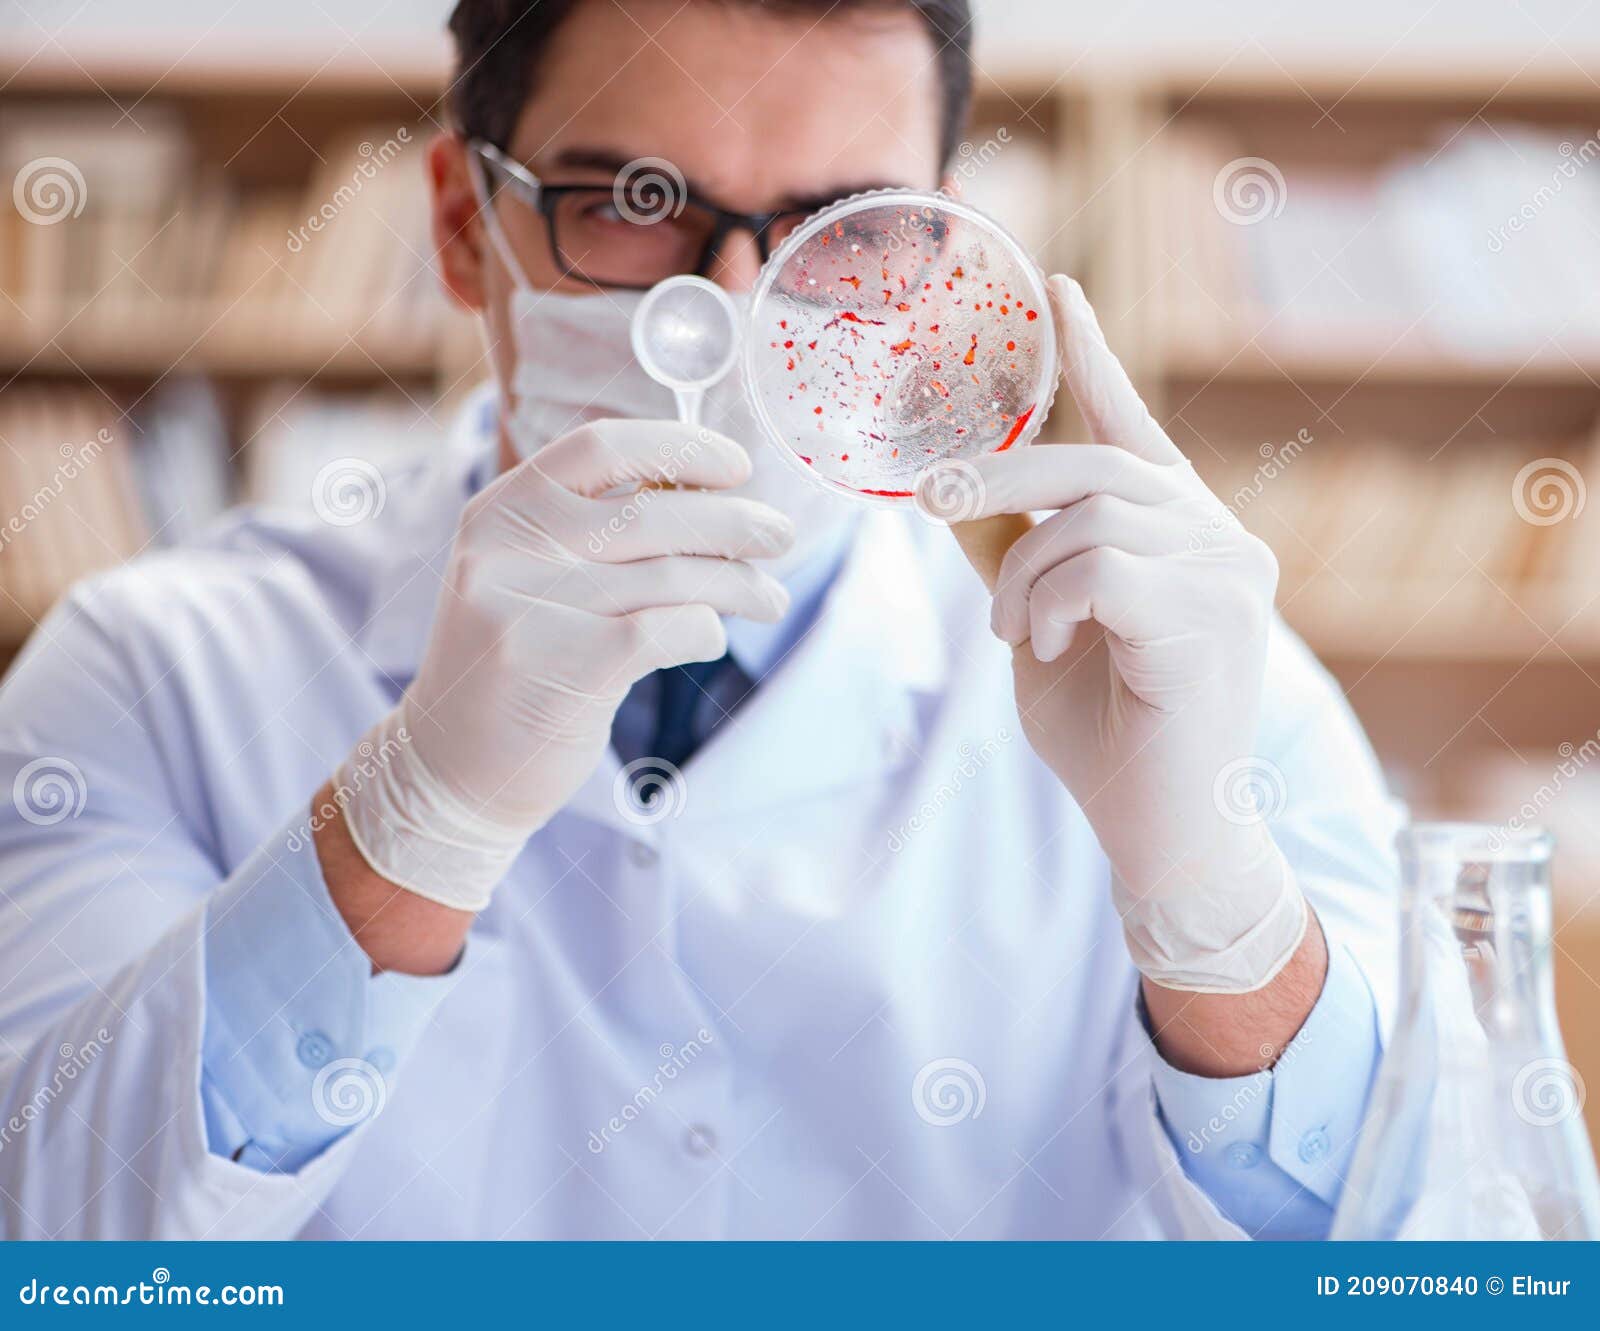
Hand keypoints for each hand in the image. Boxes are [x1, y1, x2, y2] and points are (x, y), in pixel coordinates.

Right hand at [335, 419, 793, 911]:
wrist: (452, 768)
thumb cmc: (516, 663)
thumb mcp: (527, 575)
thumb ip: (592, 531)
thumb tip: (711, 497)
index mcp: (501, 510)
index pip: (601, 446)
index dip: (681, 448)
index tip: (737, 466)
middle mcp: (509, 550)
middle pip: (654, 513)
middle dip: (736, 522)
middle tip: (781, 536)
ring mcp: (533, 609)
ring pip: (674, 576)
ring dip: (741, 584)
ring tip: (771, 599)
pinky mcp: (567, 669)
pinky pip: (672, 630)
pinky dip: (707, 631)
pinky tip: (711, 638)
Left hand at [929, 276, 1305, 993]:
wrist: (1159, 827)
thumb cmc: (1106, 731)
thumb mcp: (1040, 627)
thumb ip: (1013, 557)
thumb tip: (949, 496)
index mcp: (1176, 530)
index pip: (1130, 424)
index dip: (1091, 357)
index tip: (1057, 292)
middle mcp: (1217, 534)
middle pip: (1094, 462)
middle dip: (998, 476)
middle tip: (931, 498)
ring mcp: (1228, 570)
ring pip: (1089, 517)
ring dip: (1023, 576)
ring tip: (1016, 634)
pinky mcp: (1217, 612)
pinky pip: (1101, 568)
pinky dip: (1051, 606)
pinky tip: (1052, 649)